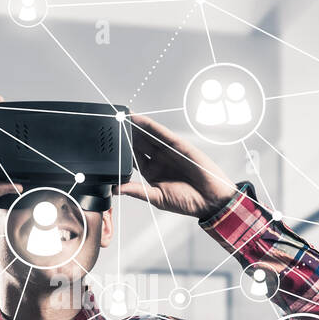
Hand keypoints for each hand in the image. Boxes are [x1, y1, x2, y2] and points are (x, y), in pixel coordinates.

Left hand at [117, 114, 239, 219]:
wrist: (210, 200)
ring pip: (148, 136)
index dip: (122, 150)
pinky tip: (139, 120)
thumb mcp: (156, 198)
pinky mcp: (179, 145)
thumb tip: (115, 189)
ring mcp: (169, 151)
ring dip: (135, 126)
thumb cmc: (187, 202)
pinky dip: (150, 126)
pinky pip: (162, 133)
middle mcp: (159, 160)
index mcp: (152, 173)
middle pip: (139, 143)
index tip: (108, 143)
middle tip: (112, 124)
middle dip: (126, 134)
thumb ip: (136, 190)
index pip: (133, 158)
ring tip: (121, 117)